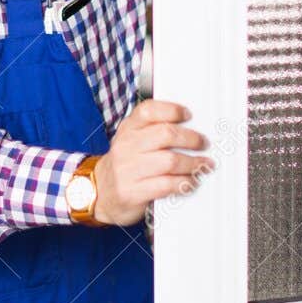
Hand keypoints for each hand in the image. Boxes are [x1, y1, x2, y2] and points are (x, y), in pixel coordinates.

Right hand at [91, 99, 214, 226]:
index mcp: (128, 129)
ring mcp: (128, 170)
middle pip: (165, 135)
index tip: (188, 115)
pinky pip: (166, 185)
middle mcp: (126, 146)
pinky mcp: (133, 192)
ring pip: (170, 161)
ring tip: (202, 165)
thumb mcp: (131, 141)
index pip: (148, 110)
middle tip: (203, 143)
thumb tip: (191, 128)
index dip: (172, 110)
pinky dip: (183, 183)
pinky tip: (189, 182)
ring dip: (193, 163)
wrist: (99, 192)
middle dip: (191, 139)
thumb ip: (153, 131)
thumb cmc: (124, 165)